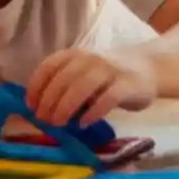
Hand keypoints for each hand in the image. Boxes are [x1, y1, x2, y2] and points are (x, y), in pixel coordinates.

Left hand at [26, 49, 156, 127]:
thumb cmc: (107, 76)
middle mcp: (90, 59)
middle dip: (49, 101)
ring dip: (66, 106)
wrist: (148, 68)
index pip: (48, 66)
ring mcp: (110, 70)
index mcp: (75, 55)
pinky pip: (107, 98)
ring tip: (59, 124)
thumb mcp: (83, 73)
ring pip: (82, 86)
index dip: (36, 86)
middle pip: (63, 79)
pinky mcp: (128, 85)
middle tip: (44, 121)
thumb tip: (39, 108)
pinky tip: (84, 124)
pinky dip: (93, 112)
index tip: (30, 106)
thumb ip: (64, 84)